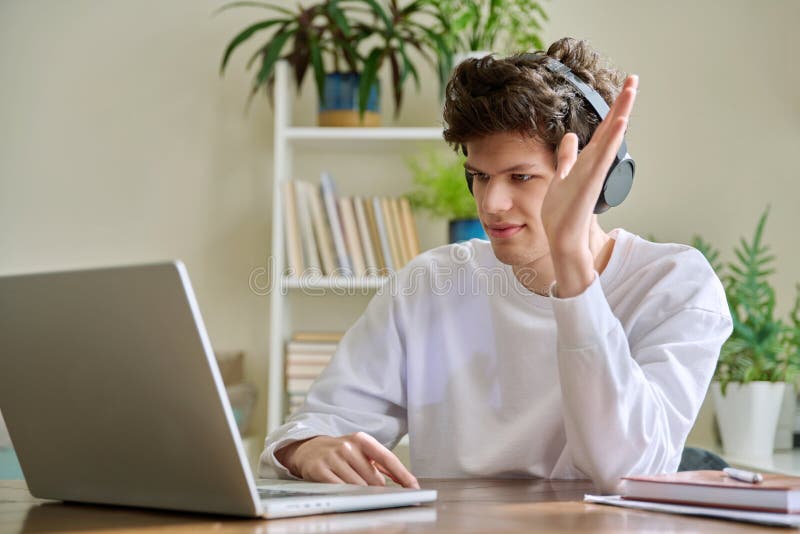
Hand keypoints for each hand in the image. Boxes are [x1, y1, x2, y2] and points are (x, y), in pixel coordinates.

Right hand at [275, 432, 419, 488]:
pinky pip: (340, 490)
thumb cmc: (340, 452)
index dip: (403, 475)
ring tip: (352, 486)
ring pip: (358, 487)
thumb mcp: (361, 451)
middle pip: (374, 480)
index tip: (414, 488)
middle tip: (368, 488)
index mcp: (362, 440)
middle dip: (376, 489)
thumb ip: (383, 465)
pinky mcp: (320, 470)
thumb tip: (406, 480)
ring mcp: (333, 457)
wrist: (308, 449)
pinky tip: (342, 490)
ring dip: (360, 493)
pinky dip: (345, 494)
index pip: (388, 459)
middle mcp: (348, 446)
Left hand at [541, 75, 638, 257]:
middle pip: (611, 127)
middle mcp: (594, 162)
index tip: (624, 87)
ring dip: (621, 113)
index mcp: (588, 159)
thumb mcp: (562, 174)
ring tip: (631, 91)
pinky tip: (619, 123)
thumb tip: (571, 136)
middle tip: (634, 79)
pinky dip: (612, 139)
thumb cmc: (563, 210)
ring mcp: (594, 171)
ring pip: (610, 136)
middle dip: (622, 103)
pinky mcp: (590, 181)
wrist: (563, 235)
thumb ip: (568, 156)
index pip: (604, 128)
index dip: (613, 108)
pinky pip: (602, 156)